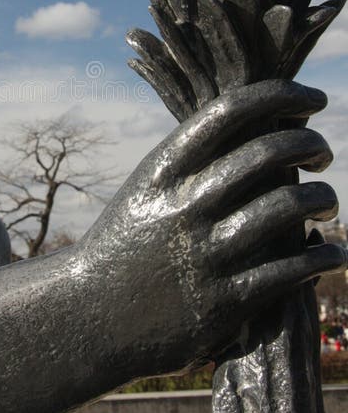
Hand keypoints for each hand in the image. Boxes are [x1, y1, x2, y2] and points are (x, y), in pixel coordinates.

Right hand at [83, 80, 345, 376]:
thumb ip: (193, 161)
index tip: (313, 99)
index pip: (231, 110)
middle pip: (268, 153)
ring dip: (323, 198)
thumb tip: (256, 125)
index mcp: (163, 169)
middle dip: (311, 144)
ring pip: (288, 207)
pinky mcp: (223, 302)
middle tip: (322, 152)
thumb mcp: (147, 189)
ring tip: (327, 201)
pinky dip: (324, 255)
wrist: (90, 317)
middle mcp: (184, 204)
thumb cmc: (128, 243)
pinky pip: (292, 269)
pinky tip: (332, 252)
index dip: (282, 95)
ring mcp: (204, 253)